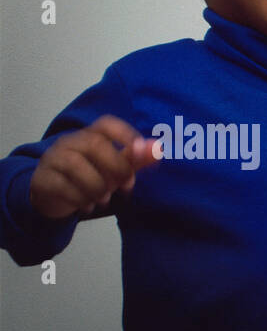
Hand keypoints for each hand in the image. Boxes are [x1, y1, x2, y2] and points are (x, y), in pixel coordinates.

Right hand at [29, 115, 158, 219]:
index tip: (140, 152)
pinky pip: (63, 186)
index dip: (126, 134)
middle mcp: (70, 142)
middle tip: (125, 187)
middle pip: (95, 144)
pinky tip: (87, 205)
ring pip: (77, 166)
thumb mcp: (113, 169)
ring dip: (98, 187)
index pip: (107, 124)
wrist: (51, 194)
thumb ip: (135, 159)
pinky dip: (81, 200)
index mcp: (90, 136)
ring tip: (104, 199)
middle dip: (117, 168)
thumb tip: (158, 148)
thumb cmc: (89, 177)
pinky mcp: (43, 179)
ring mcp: (53, 159)